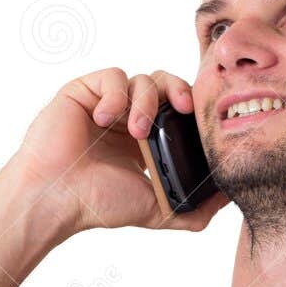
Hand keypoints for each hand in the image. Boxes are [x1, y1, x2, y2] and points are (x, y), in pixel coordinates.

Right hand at [7, 67, 228, 237]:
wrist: (57, 198)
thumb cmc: (98, 204)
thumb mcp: (158, 210)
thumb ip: (195, 209)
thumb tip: (229, 200)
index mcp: (145, 140)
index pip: (176, 108)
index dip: (190, 106)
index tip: (199, 118)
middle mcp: (126, 118)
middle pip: (164, 84)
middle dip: (177, 91)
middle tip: (182, 109)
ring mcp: (105, 103)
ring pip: (141, 79)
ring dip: (144, 102)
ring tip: (136, 132)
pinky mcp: (84, 91)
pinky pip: (112, 76)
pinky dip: (115, 95)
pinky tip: (105, 119)